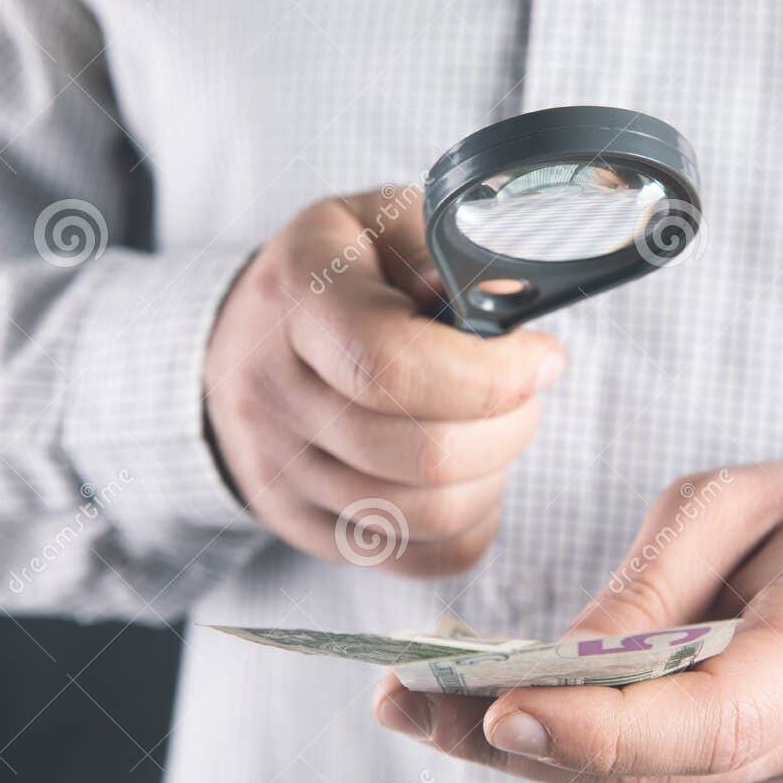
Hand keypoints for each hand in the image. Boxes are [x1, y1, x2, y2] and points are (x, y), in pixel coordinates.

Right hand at [205, 185, 564, 575]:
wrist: (241, 340)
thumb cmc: (338, 272)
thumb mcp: (382, 225)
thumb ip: (446, 254)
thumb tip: (507, 306)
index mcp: (296, 298)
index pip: (389, 364)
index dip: (489, 374)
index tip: (542, 357)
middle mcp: (273, 393)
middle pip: (423, 453)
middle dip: (509, 424)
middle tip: (524, 389)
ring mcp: (280, 471)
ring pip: (429, 513)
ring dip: (495, 472)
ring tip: (496, 426)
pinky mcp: (302, 527)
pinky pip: (419, 558)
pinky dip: (469, 524)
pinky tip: (471, 475)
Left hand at [374, 462, 782, 782]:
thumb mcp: (732, 502)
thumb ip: (649, 581)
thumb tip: (557, 660)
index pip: (718, 719)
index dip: (605, 728)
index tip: (499, 708)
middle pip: (654, 771)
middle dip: (520, 738)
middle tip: (403, 699)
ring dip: (526, 750)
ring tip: (418, 702)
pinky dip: (572, 755)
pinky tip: (501, 713)